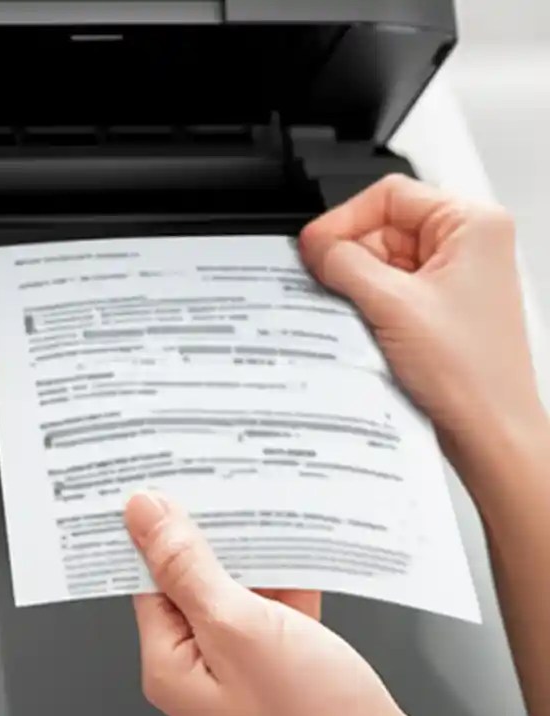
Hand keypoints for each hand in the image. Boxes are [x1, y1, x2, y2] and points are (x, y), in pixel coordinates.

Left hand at [126, 492, 404, 715]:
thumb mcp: (241, 630)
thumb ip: (189, 570)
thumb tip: (143, 515)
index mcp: (171, 662)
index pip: (146, 577)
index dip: (152, 527)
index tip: (156, 478)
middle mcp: (201, 666)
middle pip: (191, 578)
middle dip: (207, 530)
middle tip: (217, 475)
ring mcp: (246, 666)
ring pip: (238, 588)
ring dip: (253, 550)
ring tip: (264, 498)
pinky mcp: (287, 665)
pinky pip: (277, 607)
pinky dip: (289, 577)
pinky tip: (303, 546)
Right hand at [299, 175, 545, 458]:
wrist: (490, 431)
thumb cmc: (472, 373)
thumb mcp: (392, 305)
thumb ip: (344, 264)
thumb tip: (313, 244)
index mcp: (473, 225)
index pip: (389, 196)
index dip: (344, 220)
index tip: (313, 248)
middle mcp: (469, 245)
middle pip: (382, 228)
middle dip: (350, 258)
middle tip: (329, 287)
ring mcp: (454, 277)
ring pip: (380, 261)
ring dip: (358, 286)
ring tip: (359, 316)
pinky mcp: (438, 307)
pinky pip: (388, 290)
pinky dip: (368, 305)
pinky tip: (367, 328)